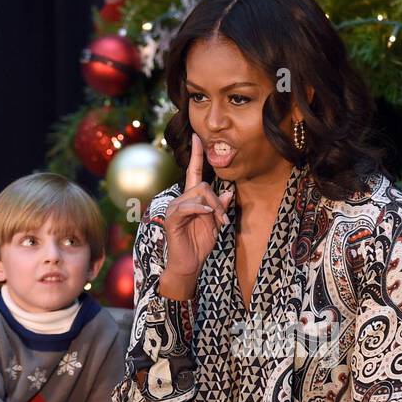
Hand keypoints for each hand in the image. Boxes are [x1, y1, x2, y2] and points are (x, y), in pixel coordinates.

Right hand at [159, 133, 233, 281]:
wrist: (189, 265)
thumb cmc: (200, 244)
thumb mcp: (215, 223)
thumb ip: (220, 207)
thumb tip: (229, 191)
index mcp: (191, 199)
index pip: (193, 172)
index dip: (196, 155)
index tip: (198, 137)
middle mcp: (181, 199)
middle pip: (203, 186)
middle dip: (218, 201)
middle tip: (224, 219)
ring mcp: (175, 208)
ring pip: (199, 194)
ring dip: (213, 208)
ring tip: (219, 223)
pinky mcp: (172, 218)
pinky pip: (189, 206)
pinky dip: (201, 210)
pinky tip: (207, 217)